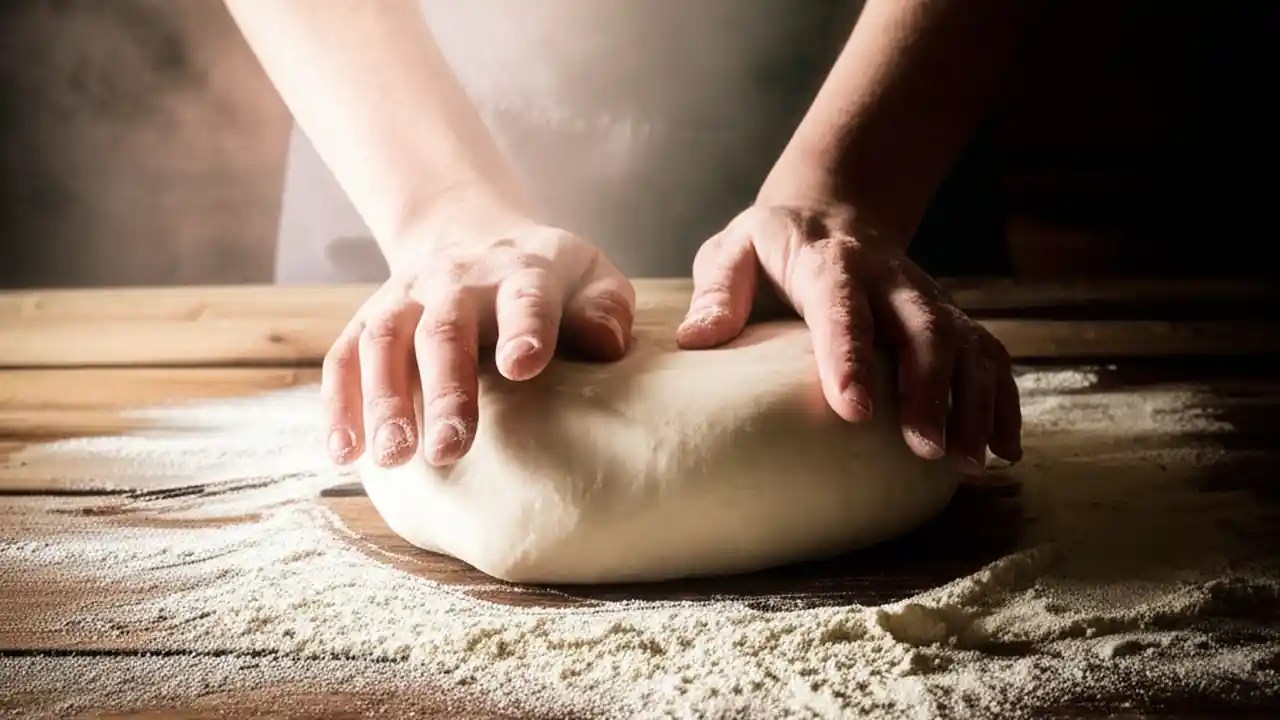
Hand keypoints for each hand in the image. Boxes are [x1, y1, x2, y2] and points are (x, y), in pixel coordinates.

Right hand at [324, 199, 634, 468]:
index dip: (525, 329)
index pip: (525, 298)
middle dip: (445, 391)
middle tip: (449, 450)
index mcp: (521, 274)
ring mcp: (405, 299)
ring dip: (384, 400)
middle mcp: (456, 283)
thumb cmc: (547, 279)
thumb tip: (606, 344)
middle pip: (445, 330)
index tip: (524, 366)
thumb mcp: (590, 278)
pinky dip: (339, 404)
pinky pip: (344, 357)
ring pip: (384, 342)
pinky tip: (344, 454)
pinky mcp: (368, 320)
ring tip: (393, 458)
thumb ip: (605, 308)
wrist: (470, 234)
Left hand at [677, 197, 1020, 473]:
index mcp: (827, 260)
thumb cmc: (772, 246)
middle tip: (925, 450)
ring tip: (971, 463)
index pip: (841, 306)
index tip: (854, 411)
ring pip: (965, 343)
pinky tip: (1003, 450)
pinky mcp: (950, 317)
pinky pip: (988, 355)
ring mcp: (926, 297)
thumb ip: (716, 291)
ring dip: (974, 402)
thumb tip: (697, 339)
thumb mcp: (732, 251)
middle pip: (921, 327)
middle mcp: (889, 276)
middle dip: (928, 389)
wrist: (833, 210)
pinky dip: (1002, 400)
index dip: (850, 357)